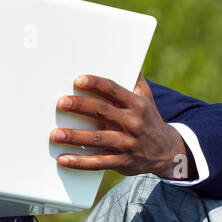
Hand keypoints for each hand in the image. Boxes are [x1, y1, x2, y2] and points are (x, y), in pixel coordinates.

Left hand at [50, 74, 195, 179]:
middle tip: (61, 103)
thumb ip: (135, 81)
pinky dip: (80, 162)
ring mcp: (128, 144)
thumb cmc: (148, 119)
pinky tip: (63, 159)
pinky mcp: (123, 162)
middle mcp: (133, 123)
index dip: (95, 84)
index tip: (78, 80)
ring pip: (97, 139)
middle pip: (102, 111)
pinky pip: (99, 163)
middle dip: (80, 106)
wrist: (167, 151)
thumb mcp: (146, 98)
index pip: (113, 90)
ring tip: (55, 134)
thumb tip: (127, 58)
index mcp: (136, 104)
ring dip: (75, 137)